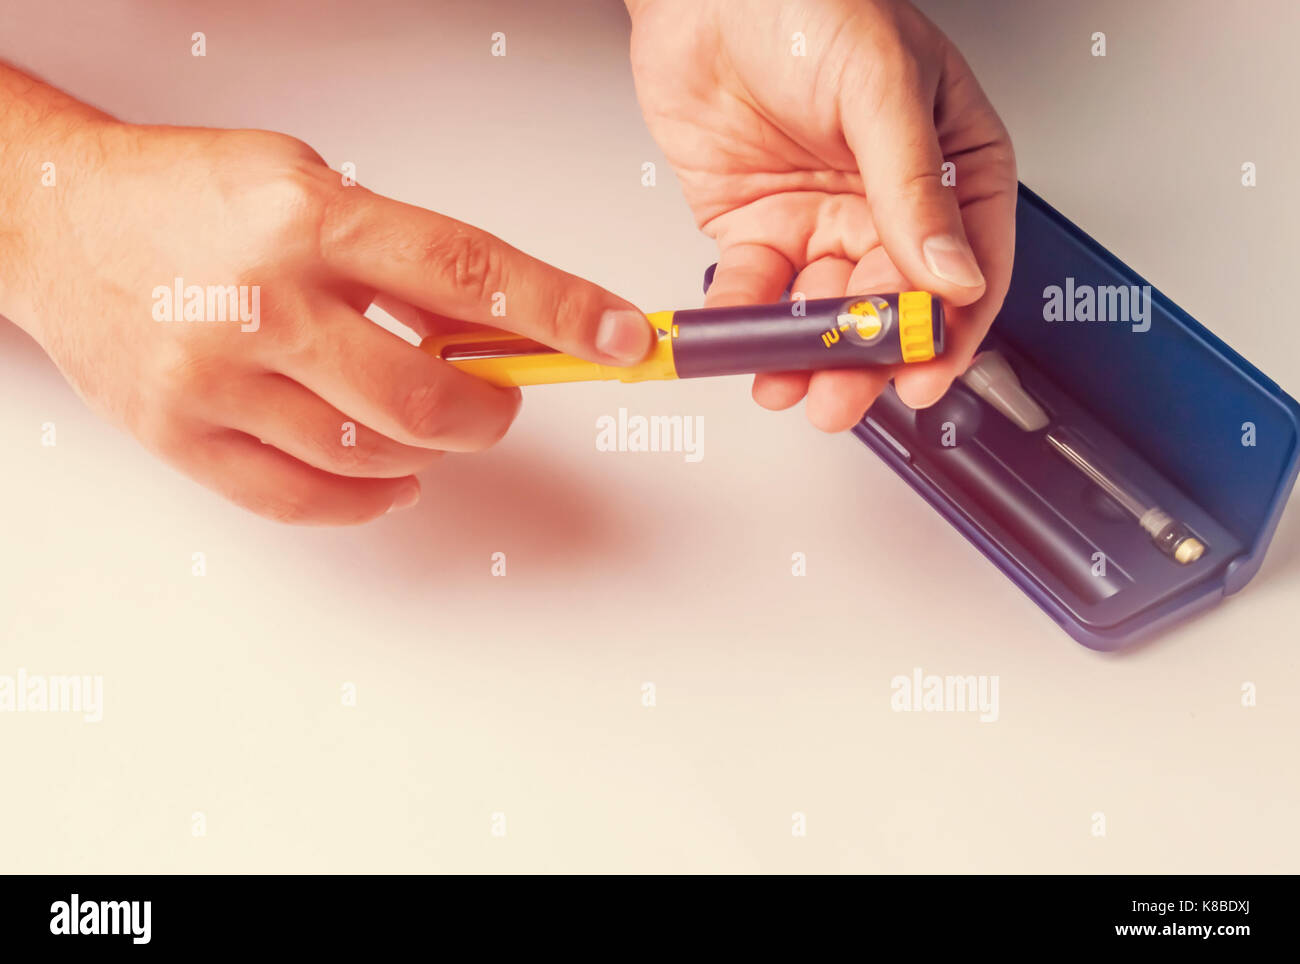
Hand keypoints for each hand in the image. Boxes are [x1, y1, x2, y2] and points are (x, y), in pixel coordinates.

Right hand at [0, 68, 653, 523]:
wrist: (58, 217)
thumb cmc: (192, 196)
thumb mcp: (310, 185)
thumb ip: (402, 259)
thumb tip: (499, 328)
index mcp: (310, 219)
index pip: (469, 272)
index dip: (561, 311)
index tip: (621, 338)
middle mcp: (265, 303)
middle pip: (427, 396)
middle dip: (491, 412)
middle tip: (500, 401)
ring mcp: (218, 380)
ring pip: (371, 454)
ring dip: (429, 451)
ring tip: (427, 422)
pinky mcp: (183, 438)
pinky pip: (303, 500)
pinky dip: (365, 498)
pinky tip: (384, 474)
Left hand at [626, 0, 1015, 429]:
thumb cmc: (805, 2)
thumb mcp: (882, 85)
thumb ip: (916, 185)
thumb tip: (953, 272)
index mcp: (951, 164)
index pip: (968, 264)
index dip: (950, 329)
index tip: (925, 376)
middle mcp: (888, 203)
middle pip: (892, 304)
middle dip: (867, 358)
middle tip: (843, 395)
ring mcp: (822, 221)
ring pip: (825, 311)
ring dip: (806, 355)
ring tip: (788, 383)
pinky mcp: (759, 230)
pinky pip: (758, 290)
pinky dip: (747, 322)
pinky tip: (741, 342)